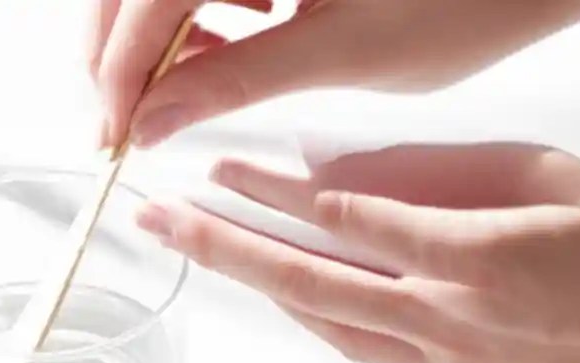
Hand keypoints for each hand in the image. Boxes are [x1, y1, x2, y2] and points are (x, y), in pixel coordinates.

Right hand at [89, 0, 579, 148]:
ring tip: (192, 82)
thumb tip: (152, 119)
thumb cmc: (463, 0)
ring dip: (159, 31)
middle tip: (128, 118)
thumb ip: (234, 82)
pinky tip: (233, 39)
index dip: (122, 70)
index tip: (116, 131)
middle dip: (124, 50)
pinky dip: (202, 10)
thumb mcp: (338, 52)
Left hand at [135, 143, 579, 362]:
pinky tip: (280, 292)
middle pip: (304, 277)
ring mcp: (441, 361)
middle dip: (220, 246)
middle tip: (155, 221)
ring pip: (320, 321)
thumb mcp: (552, 177)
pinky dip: (309, 317)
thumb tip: (347, 170)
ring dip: (254, 285)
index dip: (267, 194)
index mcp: (469, 258)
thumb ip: (444, 171)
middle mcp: (441, 317)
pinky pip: (358, 348)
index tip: (215, 172)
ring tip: (199, 251)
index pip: (340, 219)